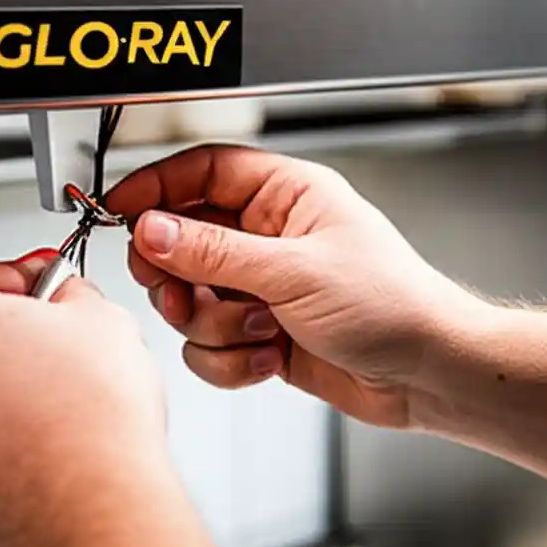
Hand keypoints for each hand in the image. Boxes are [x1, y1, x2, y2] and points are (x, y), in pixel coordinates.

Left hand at [0, 253, 231, 546]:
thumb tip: (67, 299)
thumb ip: (71, 292)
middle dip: (8, 330)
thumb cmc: (90, 422)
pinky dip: (7, 434)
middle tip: (59, 338)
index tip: (40, 283)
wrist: (94, 513)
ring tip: (67, 396)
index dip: (6, 272)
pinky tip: (56, 438)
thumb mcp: (100, 315)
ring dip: (7, 385)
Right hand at [107, 145, 481, 427]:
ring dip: (214, 325)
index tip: (117, 212)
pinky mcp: (259, 334)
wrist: (428, 375)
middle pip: (181, 241)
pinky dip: (229, 359)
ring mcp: (260, 287)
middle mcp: (267, 236)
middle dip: (178, 277)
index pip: (201, 172)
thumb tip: (151, 229)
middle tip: (181, 295)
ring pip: (191, 299)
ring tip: (258, 332)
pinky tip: (270, 359)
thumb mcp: (293, 270)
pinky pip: (208, 345)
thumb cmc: (392, 305)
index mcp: (284, 195)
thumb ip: (213, 252)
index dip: (154, 188)